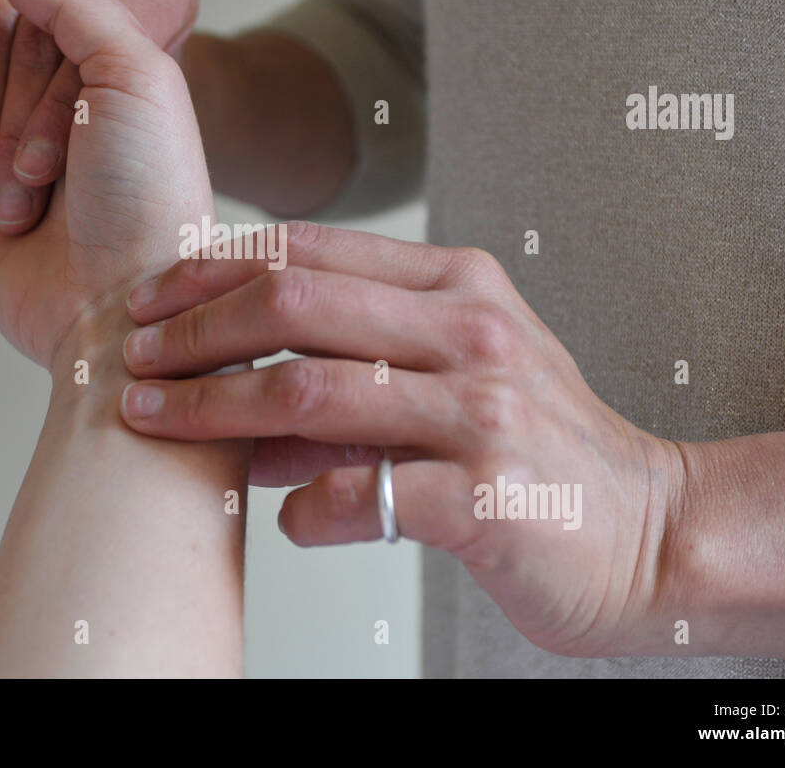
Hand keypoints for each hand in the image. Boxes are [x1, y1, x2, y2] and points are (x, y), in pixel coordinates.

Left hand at [117, 222, 686, 657]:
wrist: (653, 531)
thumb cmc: (538, 451)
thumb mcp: (451, 385)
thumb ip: (349, 382)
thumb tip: (233, 413)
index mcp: (457, 286)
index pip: (308, 253)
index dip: (213, 270)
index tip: (149, 299)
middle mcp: (470, 334)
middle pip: (295, 305)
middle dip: (195, 330)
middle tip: (131, 356)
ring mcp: (482, 414)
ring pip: (313, 394)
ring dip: (215, 409)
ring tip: (155, 421)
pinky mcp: (489, 497)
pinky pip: (365, 497)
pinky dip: (306, 511)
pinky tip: (285, 521)